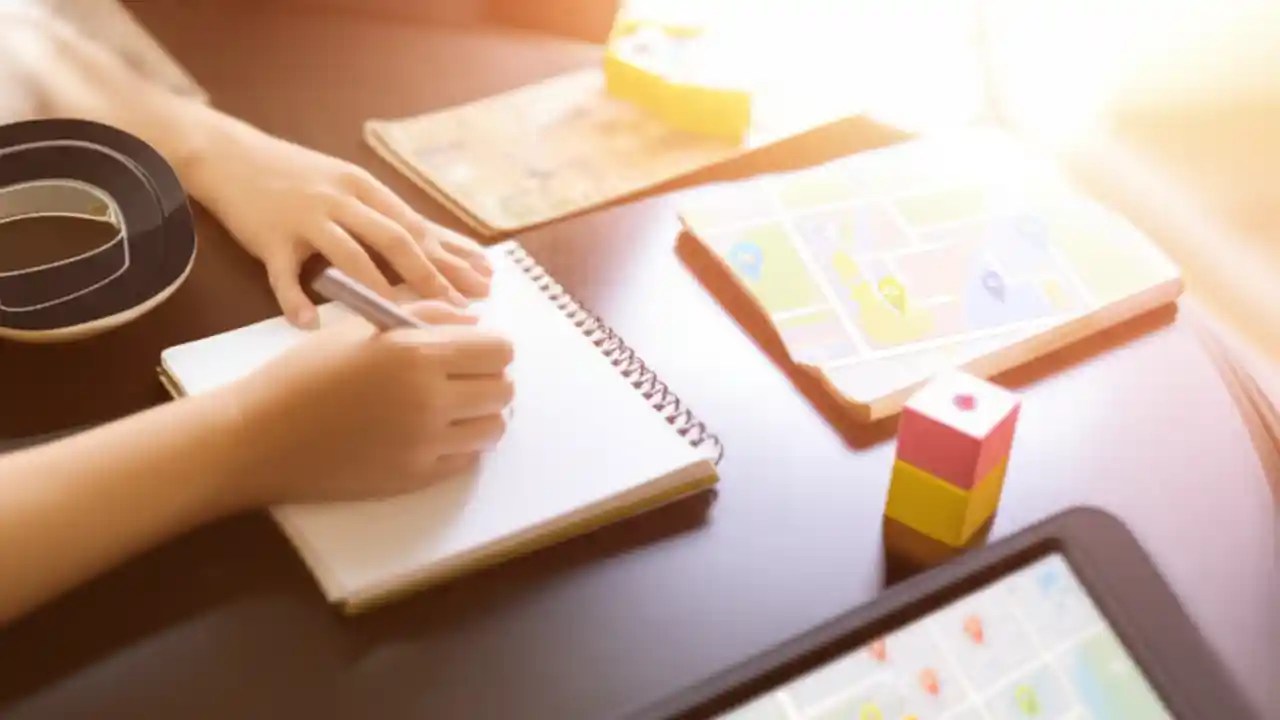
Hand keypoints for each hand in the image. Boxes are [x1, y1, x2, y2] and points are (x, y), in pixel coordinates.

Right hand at [182, 117, 492, 327]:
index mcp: (364, 188)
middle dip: (431, 273)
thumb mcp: (347, 186)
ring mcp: (305, 216)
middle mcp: (340, 199)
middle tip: (461, 304)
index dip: (452, 252)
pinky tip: (311, 324)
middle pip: (394, 237)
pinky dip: (296, 300)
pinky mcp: (269, 237)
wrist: (229, 155)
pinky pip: (284, 274)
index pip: (417, 224)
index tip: (483, 277)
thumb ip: (384, 217)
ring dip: (380, 288)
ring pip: (348, 254)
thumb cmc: (296, 176)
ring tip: (405, 318)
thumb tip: (437, 247)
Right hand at [222, 300, 513, 506]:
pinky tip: (428, 433)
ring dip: (479, 415)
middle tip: (458, 379)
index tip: (470, 350)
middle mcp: (429, 399)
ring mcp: (425, 443)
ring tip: (447, 407)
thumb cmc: (305, 373)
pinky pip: (468, 459)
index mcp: (416, 353)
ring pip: (494, 427)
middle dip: (487, 380)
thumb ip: (426, 316)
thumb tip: (476, 321)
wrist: (260, 436)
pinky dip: (460, 445)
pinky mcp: (416, 477)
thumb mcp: (361, 327)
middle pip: (503, 389)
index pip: (499, 350)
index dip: (488, 347)